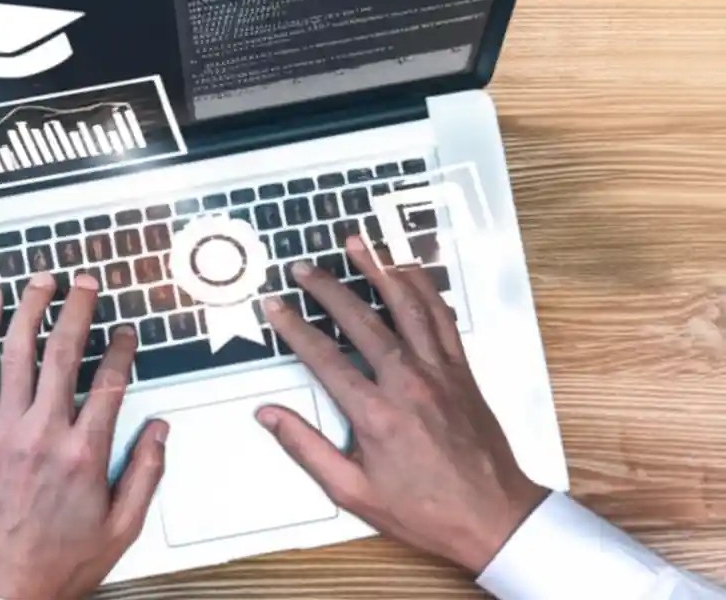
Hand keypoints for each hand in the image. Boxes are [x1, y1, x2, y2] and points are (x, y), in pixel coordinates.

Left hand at [0, 271, 167, 599]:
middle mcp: (42, 434)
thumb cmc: (59, 560)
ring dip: (31, 309)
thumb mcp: (122, 528)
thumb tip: (161, 430)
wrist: (2, 585)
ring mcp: (5, 430)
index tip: (127, 332)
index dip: (122, 349)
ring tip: (42, 280)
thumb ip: (146, 474)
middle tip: (86, 283)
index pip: (109, 383)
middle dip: (77, 310)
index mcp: (83, 455)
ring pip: (16, 353)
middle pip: (62, 354)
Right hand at [257, 236, 548, 573]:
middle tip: (302, 266)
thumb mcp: (352, 491)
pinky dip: (424, 289)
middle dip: (327, 288)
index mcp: (375, 414)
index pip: (323, 357)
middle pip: (360, 320)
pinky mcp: (462, 371)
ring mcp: (439, 372)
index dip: (294, 327)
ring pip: (407, 307)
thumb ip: (306, 448)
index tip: (274, 305)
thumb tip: (269, 415)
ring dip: (378, 270)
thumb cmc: (424, 510)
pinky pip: (442, 319)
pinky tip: (407, 270)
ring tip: (356, 245)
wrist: (493, 518)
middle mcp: (408, 383)